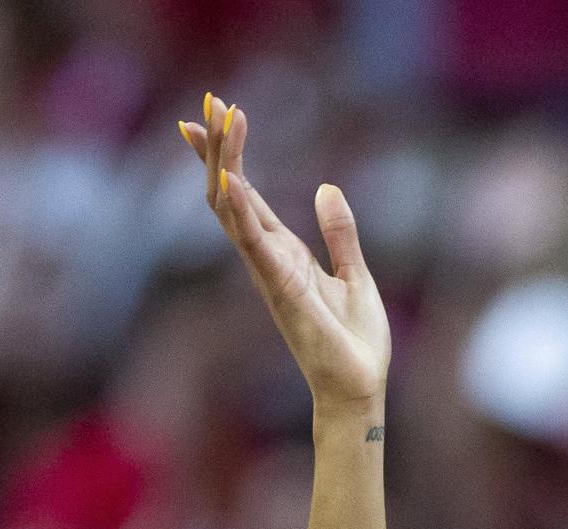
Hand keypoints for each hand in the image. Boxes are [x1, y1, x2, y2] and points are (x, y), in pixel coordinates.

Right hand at [180, 96, 388, 414]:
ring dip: (223, 165)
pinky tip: (229, 180)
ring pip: (233, 211)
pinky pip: (254, 246)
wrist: (360, 387)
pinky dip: (240, 212)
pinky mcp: (283, 290)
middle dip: (216, 148)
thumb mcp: (355, 275)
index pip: (246, 195)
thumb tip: (328, 189)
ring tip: (215, 122)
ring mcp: (270, 274)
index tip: (212, 114)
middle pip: (229, 194)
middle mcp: (268, 260)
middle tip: (207, 103)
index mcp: (284, 253)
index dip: (227, 154)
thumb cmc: (355, 342)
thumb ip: (340, 233)